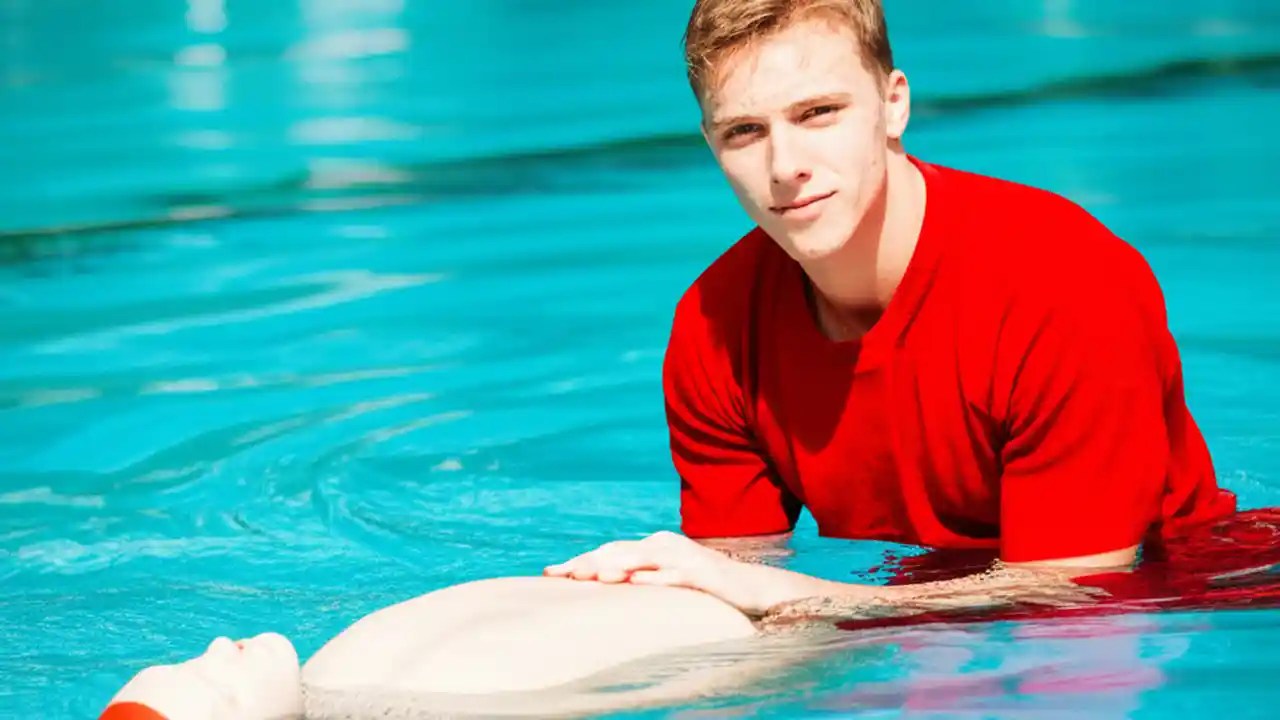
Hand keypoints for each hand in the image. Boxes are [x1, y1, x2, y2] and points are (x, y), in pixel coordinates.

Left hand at [543, 531, 833, 615]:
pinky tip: (634, 583)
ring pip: (640, 560)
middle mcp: (663, 546)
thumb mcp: (666, 580)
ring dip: (612, 567)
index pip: (607, 552)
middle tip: (557, 575)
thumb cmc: (705, 588)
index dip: (578, 562)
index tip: (549, 574)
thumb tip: (603, 585)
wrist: (755, 588)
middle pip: (616, 552)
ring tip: (587, 577)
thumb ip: (639, 578)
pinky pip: (673, 576)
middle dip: (585, 562)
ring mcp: (682, 558)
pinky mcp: (701, 574)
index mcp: (652, 546)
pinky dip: (653, 577)